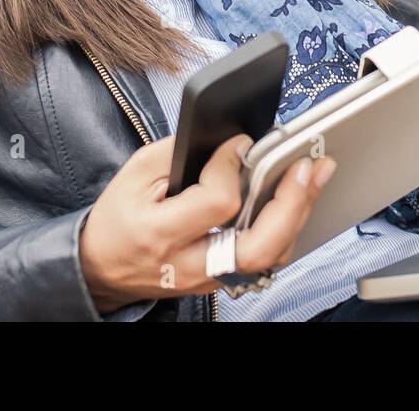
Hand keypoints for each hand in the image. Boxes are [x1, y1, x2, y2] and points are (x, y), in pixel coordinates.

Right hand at [78, 133, 336, 313]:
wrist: (102, 268)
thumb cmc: (118, 218)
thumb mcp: (135, 173)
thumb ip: (180, 153)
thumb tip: (230, 139)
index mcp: (162, 233)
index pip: (216, 203)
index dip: (233, 167)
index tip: (241, 142)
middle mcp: (190, 263)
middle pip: (258, 246)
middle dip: (291, 203)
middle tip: (308, 167)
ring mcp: (210, 278)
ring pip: (269, 256)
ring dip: (298, 214)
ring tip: (316, 175)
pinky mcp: (222, 279)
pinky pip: (264, 258)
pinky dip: (286, 227)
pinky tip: (298, 199)